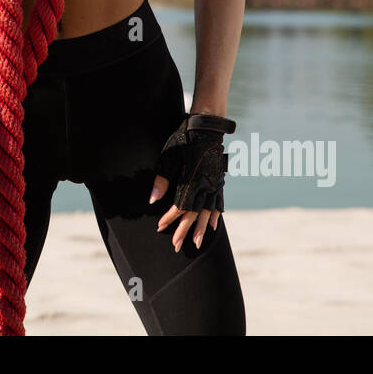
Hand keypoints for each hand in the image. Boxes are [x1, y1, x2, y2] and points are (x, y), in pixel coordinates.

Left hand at [149, 112, 235, 251]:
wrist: (206, 127)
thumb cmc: (184, 141)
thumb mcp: (168, 157)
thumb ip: (161, 180)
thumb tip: (153, 200)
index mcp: (191, 181)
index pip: (180, 206)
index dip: (170, 218)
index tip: (161, 227)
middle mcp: (205, 186)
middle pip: (194, 214)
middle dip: (184, 230)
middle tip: (177, 246)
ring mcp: (214, 184)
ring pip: (208, 212)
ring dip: (201, 229)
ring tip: (197, 243)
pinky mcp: (218, 181)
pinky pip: (219, 203)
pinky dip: (215, 216)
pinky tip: (214, 226)